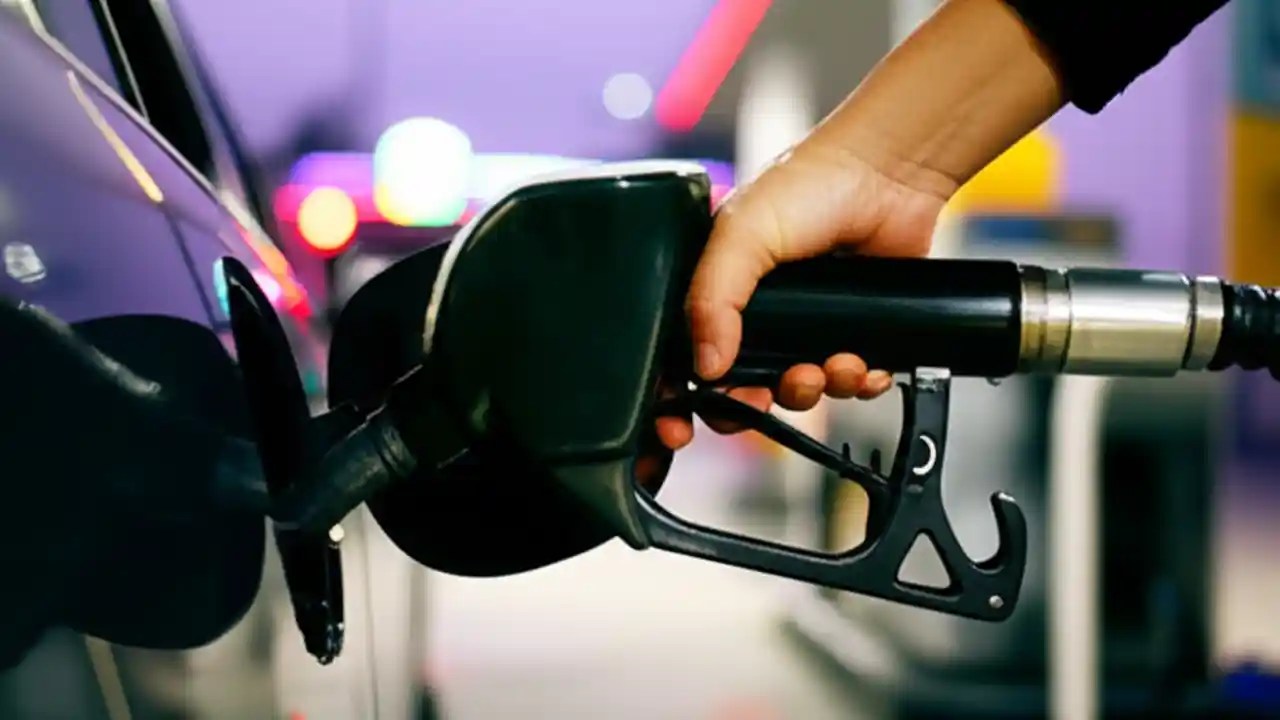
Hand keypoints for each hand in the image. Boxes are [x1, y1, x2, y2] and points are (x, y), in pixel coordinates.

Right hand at [655, 140, 946, 450]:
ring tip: (836, 365)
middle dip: (763, 401)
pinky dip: (859, 383)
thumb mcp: (740, 234)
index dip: (682, 400)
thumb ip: (712, 299)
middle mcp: (756, 315)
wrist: (888, 174)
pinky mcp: (852, 331)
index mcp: (717, 292)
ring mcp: (806, 326)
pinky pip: (850, 382)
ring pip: (800, 391)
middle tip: (788, 384)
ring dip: (818, 390)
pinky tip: (865, 366)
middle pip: (743, 390)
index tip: (684, 428)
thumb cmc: (809, 184)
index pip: (687, 361)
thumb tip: (706, 367)